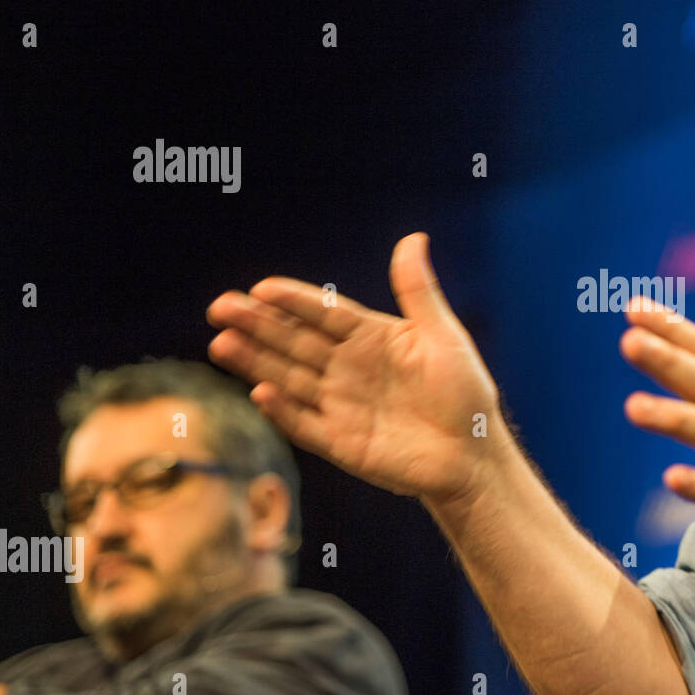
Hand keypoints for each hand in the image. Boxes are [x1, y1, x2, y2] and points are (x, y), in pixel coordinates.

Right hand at [207, 233, 507, 505]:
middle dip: (257, 325)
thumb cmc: (466, 392)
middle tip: (221, 308)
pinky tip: (260, 391)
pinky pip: (303, 424)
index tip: (262, 287)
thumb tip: (413, 238)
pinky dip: (281, 410)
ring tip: (221, 342)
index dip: (294, 301)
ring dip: (255, 361)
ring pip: (289, 378)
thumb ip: (419, 291)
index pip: (324, 313)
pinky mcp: (340, 443)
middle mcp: (349, 368)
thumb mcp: (443, 336)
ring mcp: (341, 405)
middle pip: (295, 341)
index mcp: (373, 338)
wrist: (474, 456)